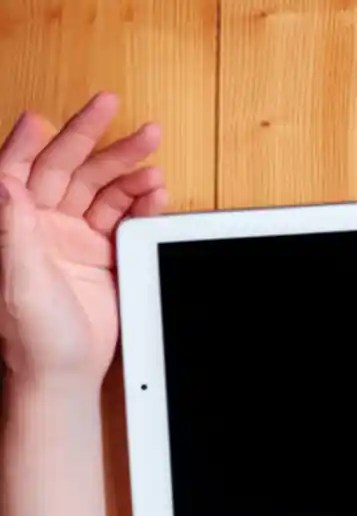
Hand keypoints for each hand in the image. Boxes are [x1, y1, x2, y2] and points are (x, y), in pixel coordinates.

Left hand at [0, 93, 165, 386]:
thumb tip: (4, 183)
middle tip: (116, 111)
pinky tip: (155, 191)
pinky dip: (141, 202)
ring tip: (153, 153)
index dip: (33, 141)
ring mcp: (72, 239)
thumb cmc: (30, 340)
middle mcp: (39, 227)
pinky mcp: (102, 255)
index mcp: (11, 228)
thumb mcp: (18, 283)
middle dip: (94, 139)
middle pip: (68, 170)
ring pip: (100, 189)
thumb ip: (14, 231)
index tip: (52, 117)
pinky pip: (124, 218)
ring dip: (126, 169)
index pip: (19, 170)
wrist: (65, 378)